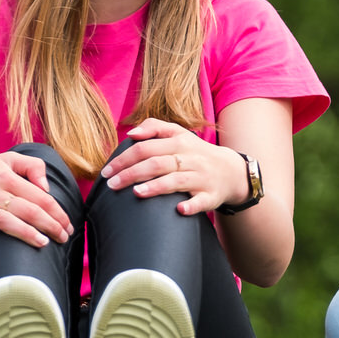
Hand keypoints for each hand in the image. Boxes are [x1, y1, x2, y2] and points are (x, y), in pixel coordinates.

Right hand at [0, 154, 73, 264]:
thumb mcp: (7, 159)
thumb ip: (32, 166)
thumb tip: (47, 187)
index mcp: (7, 177)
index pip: (40, 196)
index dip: (57, 212)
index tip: (68, 225)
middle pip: (28, 210)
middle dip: (50, 225)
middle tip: (64, 237)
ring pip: (5, 222)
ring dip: (25, 234)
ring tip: (43, 243)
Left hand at [101, 118, 249, 216]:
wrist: (231, 171)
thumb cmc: (196, 153)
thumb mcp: (179, 134)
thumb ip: (155, 127)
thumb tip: (131, 132)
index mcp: (179, 143)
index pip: (146, 148)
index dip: (124, 159)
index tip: (107, 172)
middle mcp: (190, 159)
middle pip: (157, 163)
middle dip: (131, 173)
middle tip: (111, 185)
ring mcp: (201, 178)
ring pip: (176, 180)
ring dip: (156, 187)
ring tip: (136, 193)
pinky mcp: (210, 196)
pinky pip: (201, 202)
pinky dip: (190, 206)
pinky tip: (179, 210)